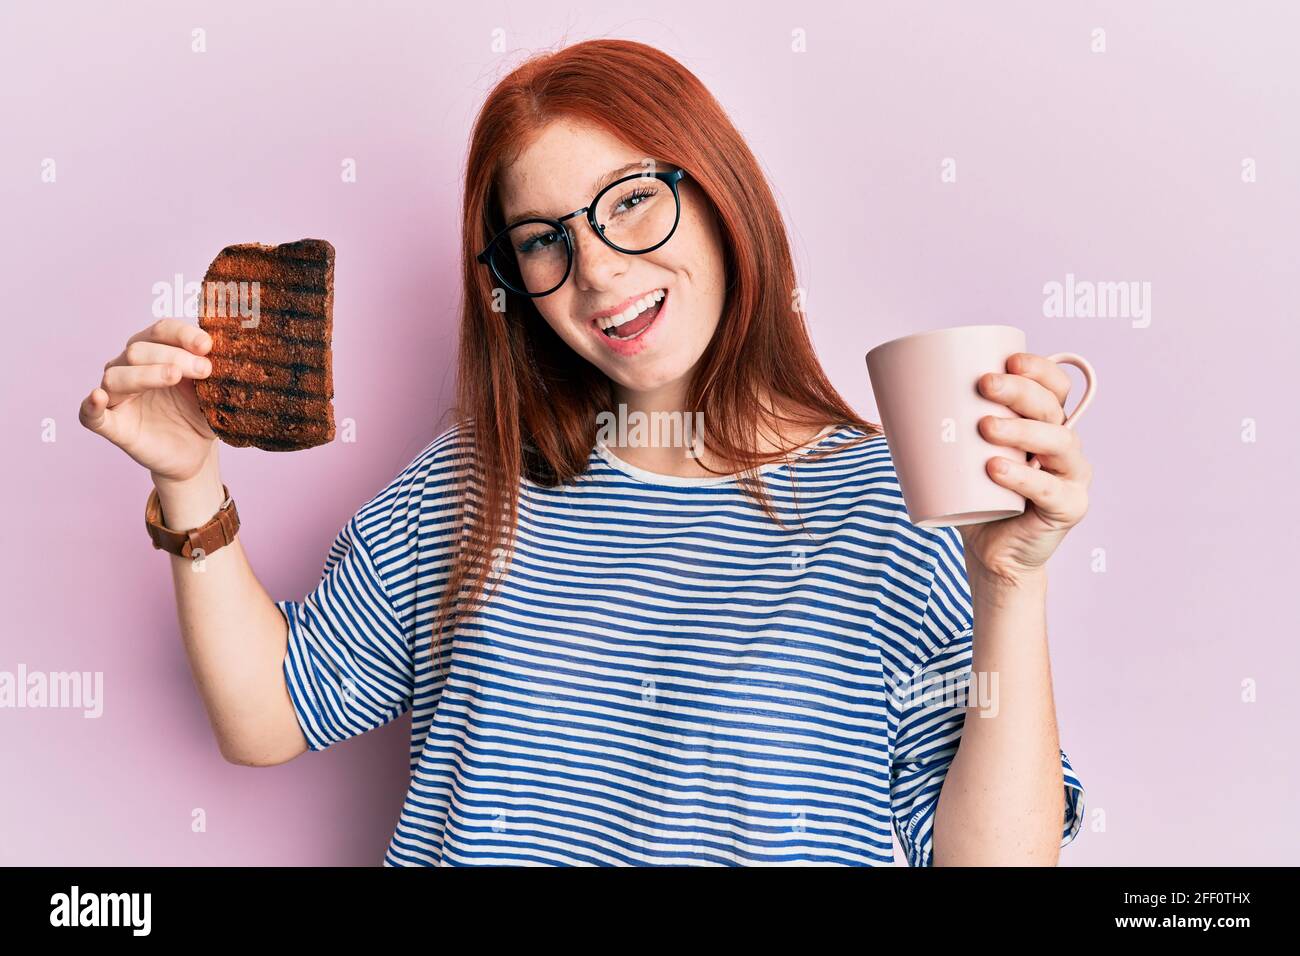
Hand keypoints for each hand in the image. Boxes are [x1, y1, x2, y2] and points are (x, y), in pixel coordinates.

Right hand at [78, 318, 218, 483]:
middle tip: (205, 370)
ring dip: (146, 373)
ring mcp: (117, 396)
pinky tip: (98, 397)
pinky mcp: (112, 425)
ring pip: (117, 375)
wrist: (195, 453)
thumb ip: (215, 371)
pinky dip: (91, 404)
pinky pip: (90, 414)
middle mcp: (129, 368)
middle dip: (173, 356)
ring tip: (174, 377)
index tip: (208, 345)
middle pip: (139, 350)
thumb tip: (231, 352)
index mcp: (155, 352)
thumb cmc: (200, 414)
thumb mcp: (213, 390)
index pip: (161, 331)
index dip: (182, 334)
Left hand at [958, 352, 1093, 588]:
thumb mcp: (962, 457)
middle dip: (1019, 390)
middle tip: (984, 385)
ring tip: (985, 427)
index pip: (1053, 386)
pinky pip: (1049, 489)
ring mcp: (1072, 476)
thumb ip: (946, 429)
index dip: (1037, 369)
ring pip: (1058, 441)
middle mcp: (1064, 445)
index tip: (1008, 360)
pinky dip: (1023, 477)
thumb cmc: (977, 498)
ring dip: (1021, 429)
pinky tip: (996, 468)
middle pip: (1052, 406)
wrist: (992, 553)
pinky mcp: (1069, 507)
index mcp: (1044, 424)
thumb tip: (892, 398)